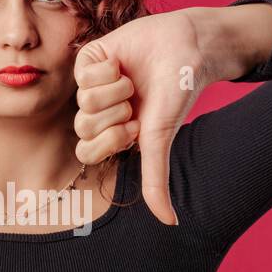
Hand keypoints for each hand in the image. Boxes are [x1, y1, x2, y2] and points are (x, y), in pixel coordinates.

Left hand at [73, 9, 216, 224]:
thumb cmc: (177, 93)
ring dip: (114, 92)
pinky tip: (123, 64)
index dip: (109, 139)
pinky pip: (82, 74)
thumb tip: (170, 223)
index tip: (135, 127)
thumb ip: (156, 181)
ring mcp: (93, 85)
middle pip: (82, 127)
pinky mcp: (91, 60)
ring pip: (83, 101)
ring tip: (132, 83)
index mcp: (112, 133)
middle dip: (113, 116)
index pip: (86, 151)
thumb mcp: (161, 140)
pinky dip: (108, 70)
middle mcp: (100, 111)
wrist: (189, 49)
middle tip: (133, 104)